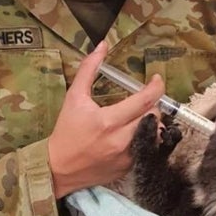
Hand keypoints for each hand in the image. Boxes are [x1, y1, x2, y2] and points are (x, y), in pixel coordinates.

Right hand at [47, 42, 164, 198]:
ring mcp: (127, 155)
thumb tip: (102, 46)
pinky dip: (145, 138)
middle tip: (143, 100)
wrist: (58, 169)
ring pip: (155, 133)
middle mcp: (122, 139)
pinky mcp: (129, 167)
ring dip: (151, 122)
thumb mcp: (74, 97)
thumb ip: (88, 69)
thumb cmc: (66, 132)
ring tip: (139, 117)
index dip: (156, 87)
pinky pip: (148, 149)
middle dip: (152, 104)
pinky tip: (132, 134)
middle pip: (154, 115)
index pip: (145, 100)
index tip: (156, 80)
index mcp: (109, 120)